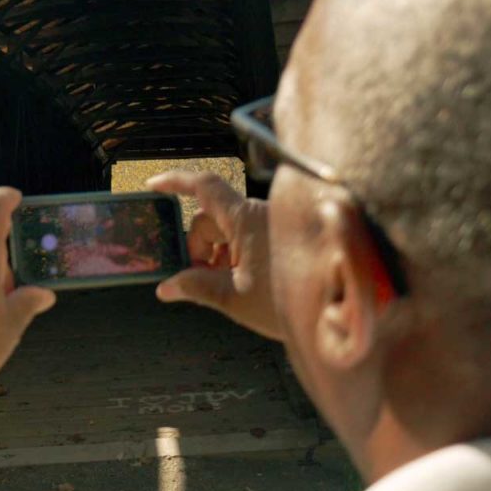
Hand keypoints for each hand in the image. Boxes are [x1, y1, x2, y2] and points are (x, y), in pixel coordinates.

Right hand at [147, 171, 281, 339]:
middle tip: (196, 277)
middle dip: (197, 245)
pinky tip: (239, 281)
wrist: (337, 309)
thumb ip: (197, 287)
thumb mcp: (234, 298)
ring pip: (228, 229)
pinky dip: (235, 254)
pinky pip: (247, 236)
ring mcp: (271, 224)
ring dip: (217, 253)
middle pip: (211, 218)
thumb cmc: (289, 301)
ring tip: (224, 285)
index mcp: (245, 220)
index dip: (175, 181)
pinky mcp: (280, 235)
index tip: (153, 186)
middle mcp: (259, 214)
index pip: (204, 187)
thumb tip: (166, 287)